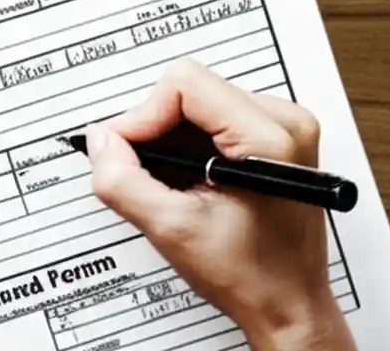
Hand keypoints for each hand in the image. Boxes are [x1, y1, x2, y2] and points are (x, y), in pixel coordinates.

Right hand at [87, 60, 355, 350]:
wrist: (288, 304)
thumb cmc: (253, 275)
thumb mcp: (172, 230)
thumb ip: (124, 181)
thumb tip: (101, 141)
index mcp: (270, 138)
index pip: (185, 85)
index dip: (143, 116)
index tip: (125, 151)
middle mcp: (284, 123)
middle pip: (191, 90)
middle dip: (155, 129)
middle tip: (143, 173)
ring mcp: (282, 129)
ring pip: (199, 102)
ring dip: (171, 139)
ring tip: (170, 183)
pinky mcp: (274, 138)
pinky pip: (213, 118)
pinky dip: (188, 145)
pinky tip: (188, 180)